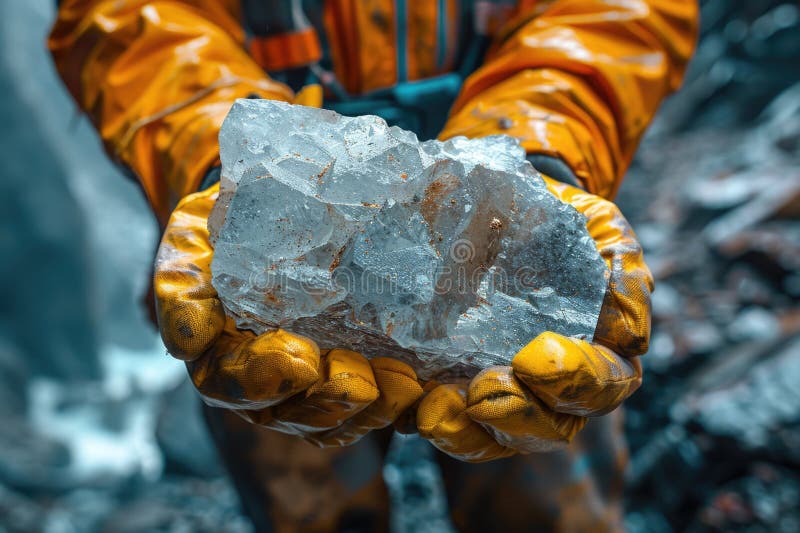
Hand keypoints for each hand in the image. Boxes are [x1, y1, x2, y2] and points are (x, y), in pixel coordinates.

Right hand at [154, 183, 422, 445]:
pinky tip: (438, 390)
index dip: (265, 381)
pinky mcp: (366, 370)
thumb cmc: (225, 235)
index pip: (237, 385)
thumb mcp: (191, 248)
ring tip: (408, 385)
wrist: (271, 214)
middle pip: (298, 415)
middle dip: (334, 404)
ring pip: (346, 418)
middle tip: (367, 382)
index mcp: (226, 361)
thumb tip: (192, 338)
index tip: (302, 359)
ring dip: (379, 409)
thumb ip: (185, 289)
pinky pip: (387, 403)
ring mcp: (321, 383)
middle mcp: (273, 384)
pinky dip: (411, 403)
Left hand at [416, 176, 651, 461]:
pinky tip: (400, 394)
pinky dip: (416, 413)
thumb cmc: (562, 221)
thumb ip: (622, 273)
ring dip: (461, 432)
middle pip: (546, 430)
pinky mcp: (447, 382)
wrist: (500, 200)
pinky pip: (436, 416)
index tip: (534, 358)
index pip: (601, 388)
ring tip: (431, 409)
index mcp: (596, 358)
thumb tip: (630, 334)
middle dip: (516, 418)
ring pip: (488, 437)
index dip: (575, 384)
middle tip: (480, 394)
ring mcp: (497, 389)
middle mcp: (549, 388)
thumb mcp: (603, 232)